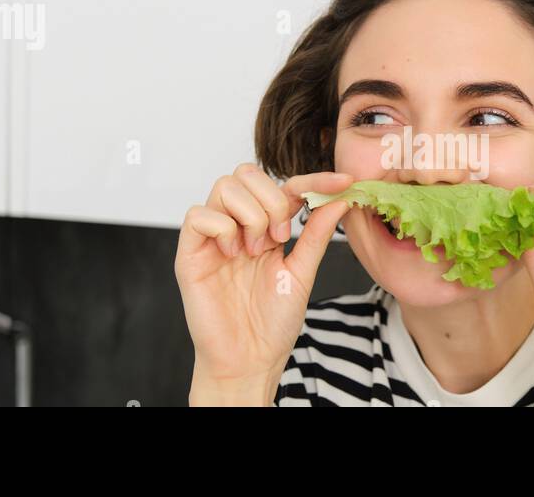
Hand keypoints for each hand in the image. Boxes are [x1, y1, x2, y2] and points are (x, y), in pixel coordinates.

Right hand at [175, 164, 353, 404]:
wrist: (249, 359)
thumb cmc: (272, 323)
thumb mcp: (303, 272)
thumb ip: (316, 233)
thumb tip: (340, 198)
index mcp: (266, 228)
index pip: (285, 185)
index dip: (314, 178)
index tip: (343, 181)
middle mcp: (238, 226)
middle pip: (247, 173)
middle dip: (272, 200)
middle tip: (280, 238)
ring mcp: (213, 237)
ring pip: (225, 186)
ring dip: (250, 215)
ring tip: (256, 250)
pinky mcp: (190, 252)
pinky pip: (198, 215)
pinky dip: (222, 228)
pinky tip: (232, 254)